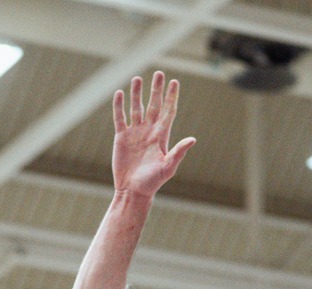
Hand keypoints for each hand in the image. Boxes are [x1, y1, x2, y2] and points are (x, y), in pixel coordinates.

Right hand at [112, 71, 194, 198]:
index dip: (171, 97)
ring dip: (137, 94)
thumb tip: (192, 139)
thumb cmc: (152, 182)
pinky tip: (119, 93)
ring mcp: (134, 133)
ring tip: (137, 79)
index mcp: (161, 136)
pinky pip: (120, 118)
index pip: (167, 111)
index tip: (174, 82)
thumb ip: (179, 152)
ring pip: (136, 108)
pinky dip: (119, 106)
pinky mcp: (121, 137)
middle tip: (158, 73)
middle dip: (156, 90)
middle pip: (153, 105)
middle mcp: (149, 131)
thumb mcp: (168, 167)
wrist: (133, 191)